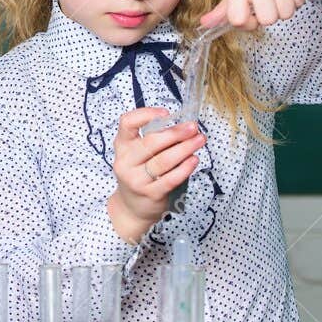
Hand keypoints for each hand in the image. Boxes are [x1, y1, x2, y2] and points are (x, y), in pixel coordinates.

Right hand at [106, 107, 204, 242]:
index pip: (127, 123)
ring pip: (163, 160)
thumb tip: (183, 126)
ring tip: (199, 140)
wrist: (132, 208)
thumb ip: (153, 141)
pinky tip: (194, 160)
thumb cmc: (140, 174)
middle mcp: (125, 162)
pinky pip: (170, 179)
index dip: (146, 114)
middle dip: (176, 133)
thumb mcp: (137, 155)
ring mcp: (136, 180)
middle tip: (193, 127)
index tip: (166, 113)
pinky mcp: (150, 194)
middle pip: (151, 142)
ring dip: (185, 148)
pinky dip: (184, 168)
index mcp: (122, 146)